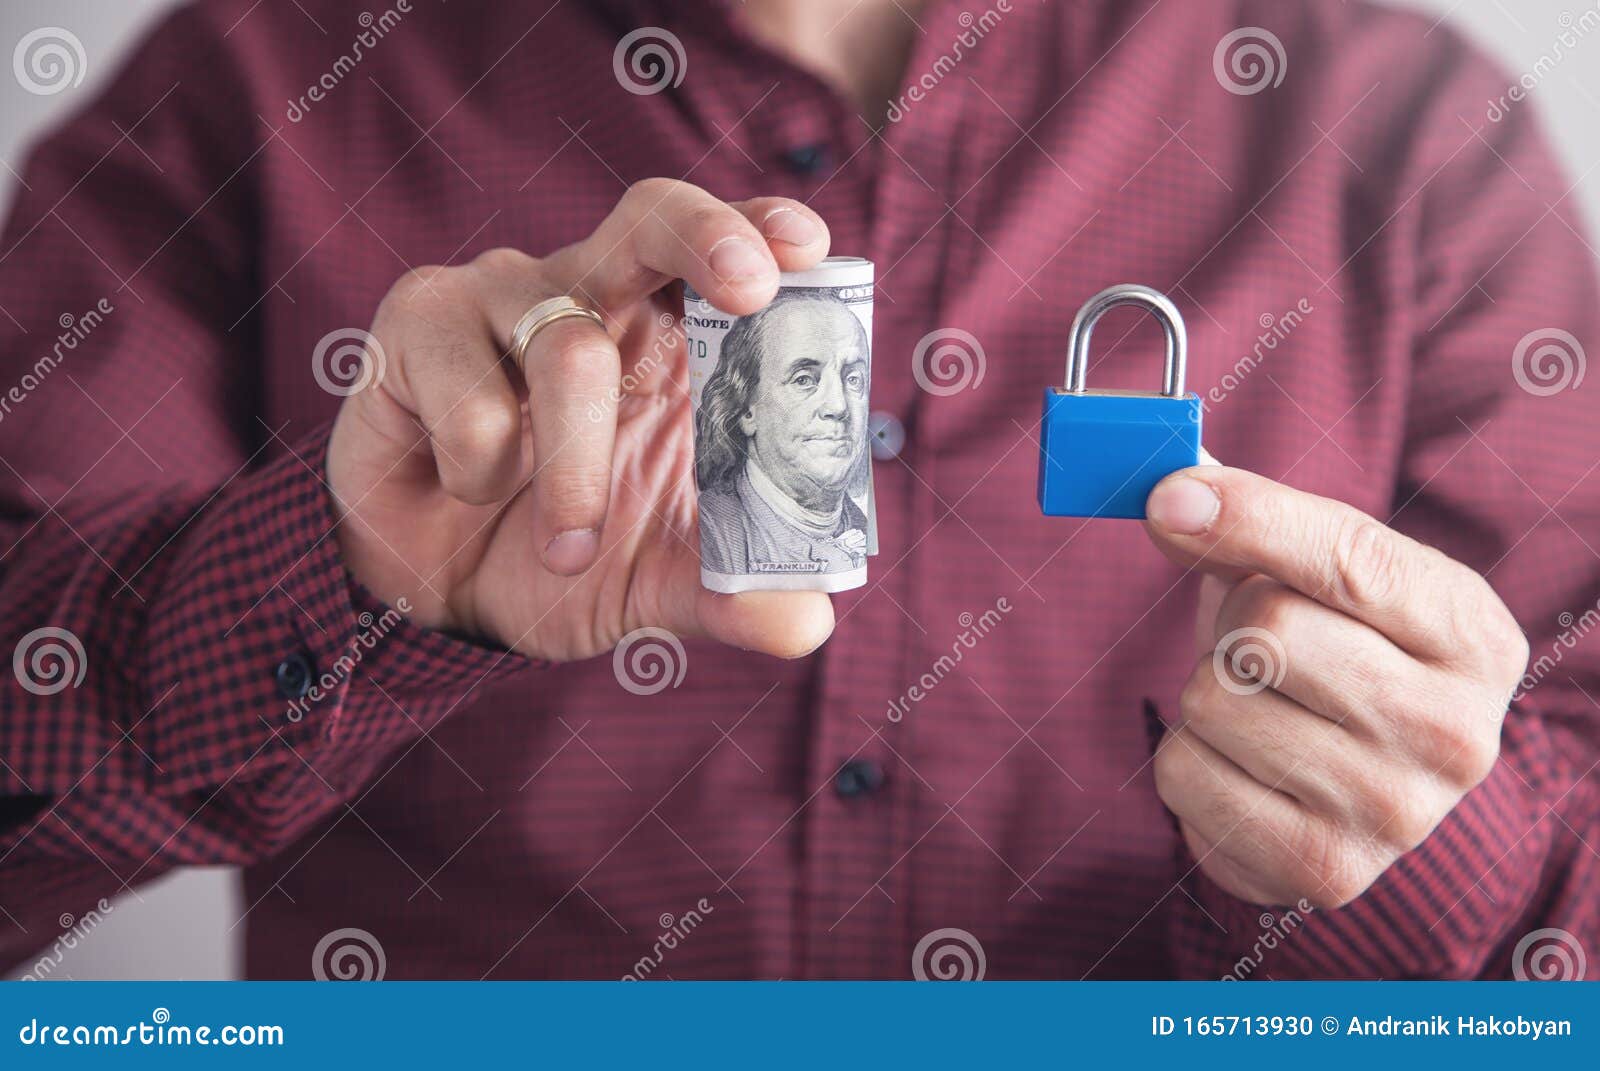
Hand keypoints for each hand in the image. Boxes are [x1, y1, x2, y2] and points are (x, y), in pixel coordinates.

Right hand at [328, 179, 836, 661]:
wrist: (435, 589)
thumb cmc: (565, 552)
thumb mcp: (655, 582)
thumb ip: (727, 592)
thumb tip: (808, 620)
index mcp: (671, 335)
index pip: (730, 249)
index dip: (764, 229)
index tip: (808, 247)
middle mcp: (595, 291)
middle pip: (653, 214)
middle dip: (707, 238)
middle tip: (748, 289)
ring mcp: (505, 296)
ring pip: (568, 349)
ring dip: (575, 472)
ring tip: (568, 550)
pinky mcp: (421, 320)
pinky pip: (472, 399)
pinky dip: (481, 473)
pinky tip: (470, 489)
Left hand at [1143, 467, 1528, 907]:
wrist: (1366, 784)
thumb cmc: (1341, 650)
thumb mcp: (1330, 574)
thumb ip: (1261, 523)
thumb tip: (1174, 499)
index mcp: (1474, 637)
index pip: (1347, 558)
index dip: (1246, 517)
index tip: (1169, 499)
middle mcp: (1455, 735)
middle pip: (1268, 631)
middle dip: (1234, 624)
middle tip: (1262, 648)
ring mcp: (1393, 813)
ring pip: (1214, 702)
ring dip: (1207, 692)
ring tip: (1260, 708)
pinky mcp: (1320, 870)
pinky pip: (1183, 774)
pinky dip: (1188, 758)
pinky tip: (1242, 766)